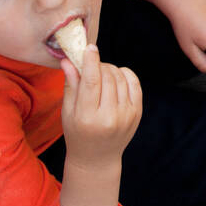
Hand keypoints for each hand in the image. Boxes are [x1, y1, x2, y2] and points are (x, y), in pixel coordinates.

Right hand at [59, 44, 141, 166]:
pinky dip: (125, 74)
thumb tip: (68, 59)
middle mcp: (109, 117)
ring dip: (110, 69)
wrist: (97, 158)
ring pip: (121, 78)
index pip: (91, 82)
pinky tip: (116, 77)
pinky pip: (134, 84)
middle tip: (91, 67)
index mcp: (88, 118)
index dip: (91, 61)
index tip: (89, 47)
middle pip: (107, 77)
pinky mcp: (137, 114)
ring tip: (101, 74)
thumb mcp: (67, 112)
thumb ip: (70, 85)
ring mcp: (126, 116)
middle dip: (99, 65)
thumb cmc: (77, 133)